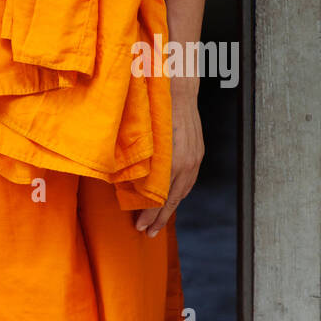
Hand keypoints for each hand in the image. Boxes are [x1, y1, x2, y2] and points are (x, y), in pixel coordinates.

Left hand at [135, 88, 203, 236]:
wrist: (178, 87)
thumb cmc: (155, 107)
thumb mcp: (143, 133)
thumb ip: (137, 157)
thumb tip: (122, 180)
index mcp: (172, 159)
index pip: (160, 196)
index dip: (149, 213)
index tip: (138, 225)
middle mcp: (187, 161)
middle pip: (172, 199)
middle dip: (159, 218)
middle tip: (146, 233)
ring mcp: (195, 157)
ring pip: (183, 192)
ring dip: (170, 210)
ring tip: (158, 224)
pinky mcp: (198, 152)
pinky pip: (189, 181)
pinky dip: (179, 194)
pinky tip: (171, 201)